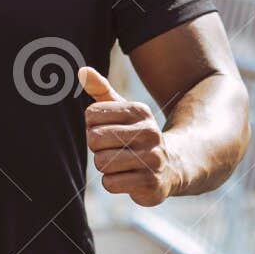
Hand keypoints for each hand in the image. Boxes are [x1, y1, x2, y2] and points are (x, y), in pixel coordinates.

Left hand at [79, 66, 183, 207]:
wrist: (173, 166)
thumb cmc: (137, 135)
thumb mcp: (123, 110)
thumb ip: (101, 89)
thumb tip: (81, 70)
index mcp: (140, 111)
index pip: (91, 114)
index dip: (92, 126)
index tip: (108, 130)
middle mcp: (149, 132)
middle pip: (95, 139)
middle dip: (97, 147)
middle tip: (113, 149)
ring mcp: (152, 159)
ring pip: (102, 162)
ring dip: (105, 166)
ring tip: (121, 163)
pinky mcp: (150, 183)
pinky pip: (110, 183)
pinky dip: (113, 182)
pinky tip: (128, 177)